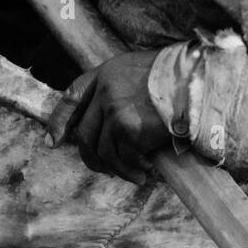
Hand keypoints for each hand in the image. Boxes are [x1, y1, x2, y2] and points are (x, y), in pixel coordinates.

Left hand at [46, 50, 168, 184]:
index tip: (53, 141)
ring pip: (103, 150)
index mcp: (104, 73)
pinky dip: (133, 169)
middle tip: (106, 170)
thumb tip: (109, 121)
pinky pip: (123, 157)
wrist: (194, 81)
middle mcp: (104, 91)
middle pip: (85, 133)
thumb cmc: (175, 77)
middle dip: (91, 157)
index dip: (59, 120)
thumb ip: (119, 89)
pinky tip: (147, 171)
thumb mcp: (138, 71)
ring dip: (117, 169)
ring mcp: (113, 110)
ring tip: (136, 176)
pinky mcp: (127, 128)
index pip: (72, 97)